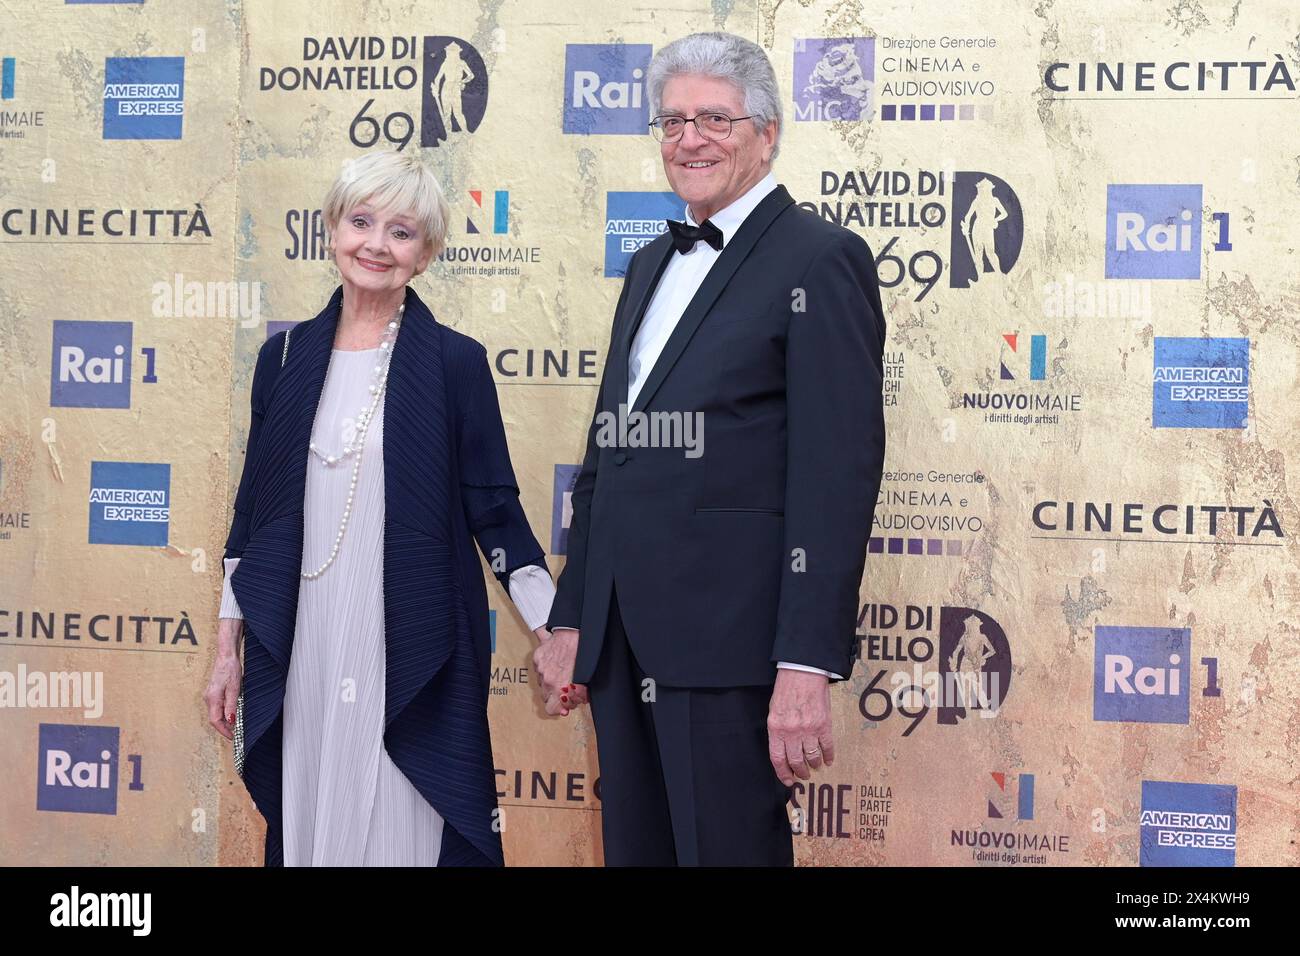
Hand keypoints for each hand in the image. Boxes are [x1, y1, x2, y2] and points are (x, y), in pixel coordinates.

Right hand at [204, 619, 243, 740]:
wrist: (226, 655)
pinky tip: (232, 713)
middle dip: (225, 728)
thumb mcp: (235, 688)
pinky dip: (224, 713)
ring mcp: (210, 695)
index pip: (215, 721)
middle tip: (236, 733)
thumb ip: (231, 705)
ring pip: (216, 713)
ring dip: (225, 721)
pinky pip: (217, 707)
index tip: (232, 737)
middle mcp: (208, 698)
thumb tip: (230, 720)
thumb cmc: (230, 669)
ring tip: (236, 725)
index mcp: (212, 699)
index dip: (224, 731)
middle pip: (215, 719)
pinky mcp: (213, 692)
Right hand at [532, 627, 586, 715]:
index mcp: (559, 687)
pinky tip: (553, 665)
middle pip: (547, 698)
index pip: (551, 709)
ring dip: (551, 683)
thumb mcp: (585, 678)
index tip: (566, 705)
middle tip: (569, 688)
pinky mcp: (538, 657)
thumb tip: (577, 700)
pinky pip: (539, 669)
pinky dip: (545, 669)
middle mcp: (547, 679)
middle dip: (557, 696)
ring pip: (542, 684)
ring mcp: (540, 668)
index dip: (560, 708)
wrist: (573, 631)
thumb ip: (580, 693)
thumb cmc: (582, 652)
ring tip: (563, 674)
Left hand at [767, 668, 833, 785]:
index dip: (783, 773)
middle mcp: (791, 732)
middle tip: (803, 775)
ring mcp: (809, 730)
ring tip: (815, 766)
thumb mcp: (774, 711)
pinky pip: (827, 747)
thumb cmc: (786, 690)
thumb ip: (778, 731)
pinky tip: (828, 760)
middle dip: (800, 772)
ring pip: (812, 757)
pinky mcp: (823, 725)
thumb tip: (783, 749)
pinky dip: (828, 756)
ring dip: (814, 765)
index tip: (788, 780)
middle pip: (796, 761)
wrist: (803, 673)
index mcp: (776, 729)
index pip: (778, 759)